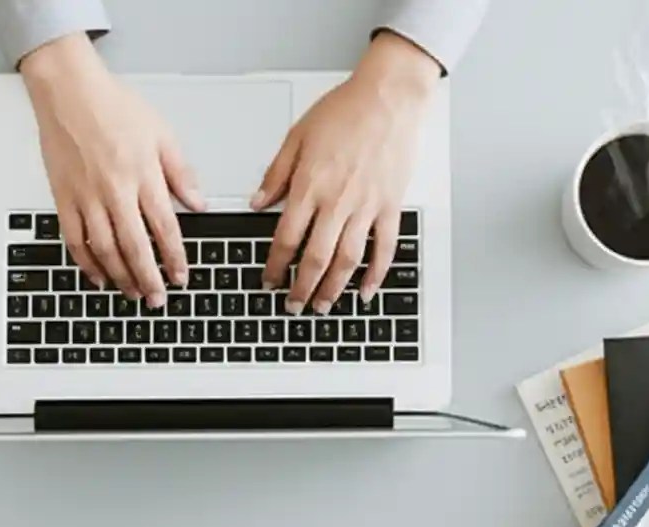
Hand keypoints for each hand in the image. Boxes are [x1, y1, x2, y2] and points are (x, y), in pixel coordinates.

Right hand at [21, 35, 204, 307]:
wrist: (69, 90)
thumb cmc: (113, 106)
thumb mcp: (161, 133)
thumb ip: (181, 172)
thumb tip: (198, 202)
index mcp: (143, 175)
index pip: (164, 227)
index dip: (174, 257)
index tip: (181, 276)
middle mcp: (115, 190)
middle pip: (135, 246)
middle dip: (149, 278)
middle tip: (158, 299)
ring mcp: (86, 197)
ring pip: (105, 249)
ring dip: (120, 276)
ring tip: (133, 293)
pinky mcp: (63, 197)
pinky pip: (75, 239)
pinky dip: (86, 263)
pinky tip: (98, 276)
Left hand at [253, 32, 438, 313]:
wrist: (388, 98)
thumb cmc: (345, 110)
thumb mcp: (296, 137)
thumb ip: (276, 174)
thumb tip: (257, 202)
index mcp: (310, 185)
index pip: (286, 238)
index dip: (275, 266)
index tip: (269, 282)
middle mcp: (338, 201)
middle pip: (316, 257)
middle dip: (302, 288)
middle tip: (294, 306)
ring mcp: (367, 206)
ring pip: (348, 259)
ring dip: (334, 288)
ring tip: (324, 306)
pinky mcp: (390, 205)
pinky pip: (385, 247)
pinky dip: (376, 273)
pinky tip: (367, 290)